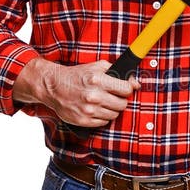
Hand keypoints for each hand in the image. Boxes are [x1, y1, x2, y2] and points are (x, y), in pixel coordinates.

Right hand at [12, 57, 140, 126]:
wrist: (53, 86)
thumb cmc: (77, 75)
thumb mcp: (97, 67)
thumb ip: (118, 72)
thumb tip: (136, 83)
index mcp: (98, 80)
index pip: (126, 89)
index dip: (127, 89)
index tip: (123, 89)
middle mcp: (94, 96)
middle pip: (122, 104)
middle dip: (120, 100)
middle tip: (113, 96)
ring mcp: (88, 110)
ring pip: (114, 115)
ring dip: (111, 109)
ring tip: (103, 102)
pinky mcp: (84, 121)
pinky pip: (103, 123)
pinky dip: (102, 117)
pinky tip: (95, 109)